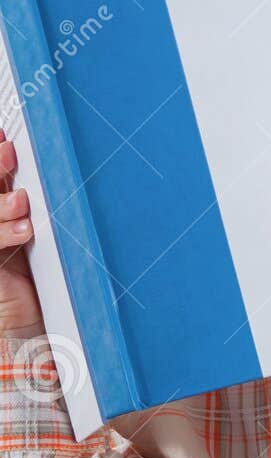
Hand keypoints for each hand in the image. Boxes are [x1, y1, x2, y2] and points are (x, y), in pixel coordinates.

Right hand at [0, 128, 42, 334]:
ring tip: (22, 201)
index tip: (5, 134)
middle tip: (9, 153)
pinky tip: (24, 230)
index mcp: (4, 209)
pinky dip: (4, 233)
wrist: (35, 323)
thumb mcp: (54, 232)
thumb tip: (77, 174)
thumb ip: (55, 206)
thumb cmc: (52, 275)